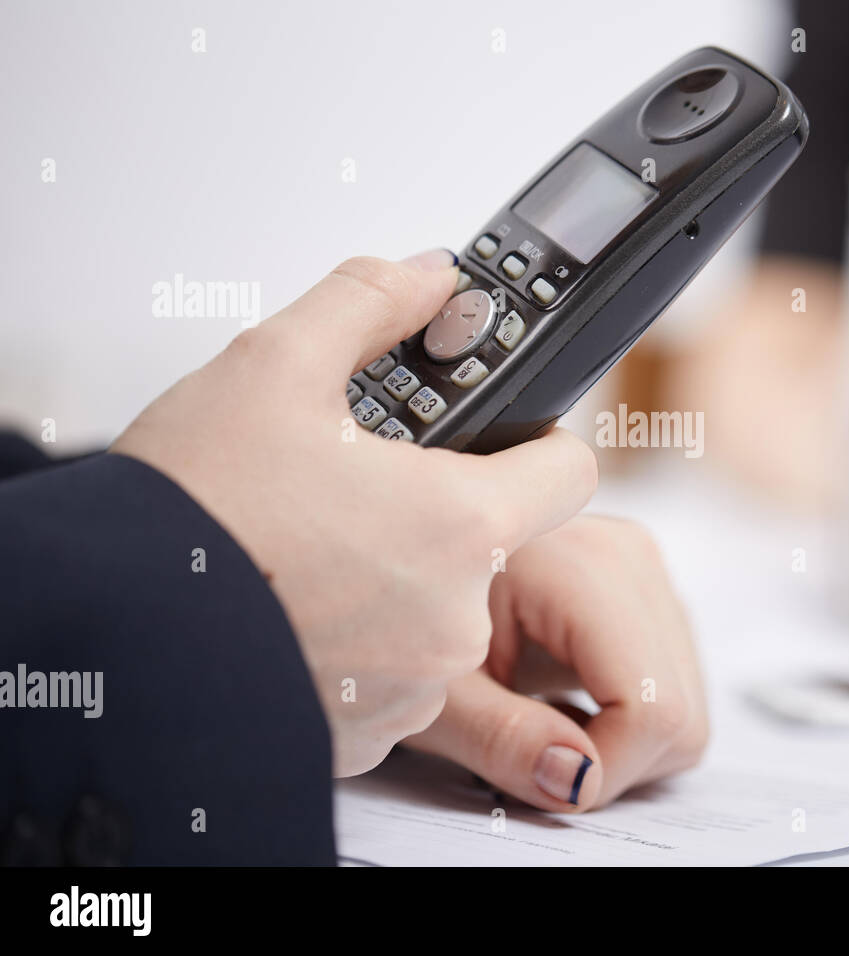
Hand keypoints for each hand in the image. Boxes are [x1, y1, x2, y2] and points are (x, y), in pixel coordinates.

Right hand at [111, 250, 597, 775]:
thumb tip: (427, 275)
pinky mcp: (368, 733)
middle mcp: (455, 617)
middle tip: (358, 492)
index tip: (501, 441)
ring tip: (311, 553)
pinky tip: (295, 612)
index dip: (540, 445)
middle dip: (437, 514)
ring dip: (395, 582)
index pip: (570, 473)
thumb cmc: (190, 511)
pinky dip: (359, 644)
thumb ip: (368, 303)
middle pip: (492, 545)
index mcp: (460, 523)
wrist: (105, 630)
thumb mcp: (274, 365)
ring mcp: (415, 684)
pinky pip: (393, 674)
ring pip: (439, 613)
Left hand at [403, 515, 707, 810]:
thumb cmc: (399, 617)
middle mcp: (630, 558)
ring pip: (685, 709)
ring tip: (537, 720)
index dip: (601, 769)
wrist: (391, 554)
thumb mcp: (430, 693)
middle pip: (679, 714)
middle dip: (611, 761)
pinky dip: (624, 722)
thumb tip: (577, 779)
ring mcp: (645, 571)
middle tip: (530, 752)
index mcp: (581, 566)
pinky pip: (674, 689)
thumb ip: (500, 738)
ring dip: (619, 745)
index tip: (535, 777)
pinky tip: (559, 701)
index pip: (652, 707)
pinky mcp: (646, 591)